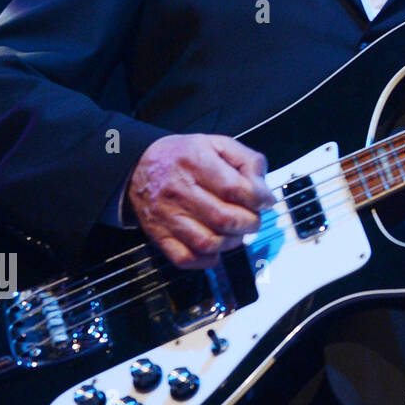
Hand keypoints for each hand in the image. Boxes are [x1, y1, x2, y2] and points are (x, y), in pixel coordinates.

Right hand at [128, 134, 275, 269]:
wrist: (138, 165)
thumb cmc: (184, 156)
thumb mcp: (218, 144)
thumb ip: (247, 161)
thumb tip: (263, 189)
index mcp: (195, 162)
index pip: (235, 188)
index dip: (259, 199)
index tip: (267, 201)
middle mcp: (179, 190)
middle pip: (224, 219)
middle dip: (250, 223)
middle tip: (253, 218)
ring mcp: (166, 215)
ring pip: (207, 242)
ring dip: (231, 242)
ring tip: (236, 232)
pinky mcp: (158, 234)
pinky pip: (184, 258)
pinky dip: (206, 259)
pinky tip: (216, 247)